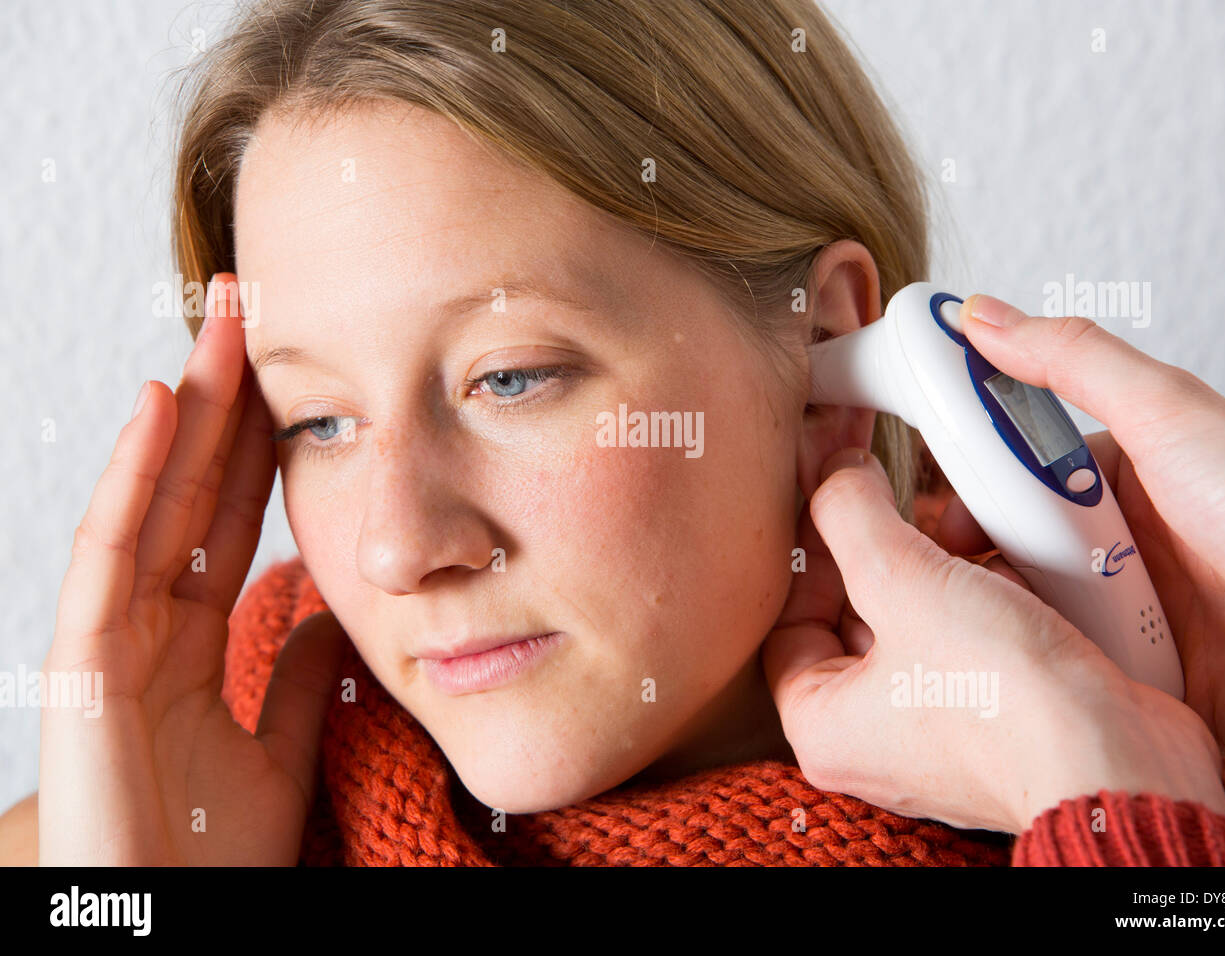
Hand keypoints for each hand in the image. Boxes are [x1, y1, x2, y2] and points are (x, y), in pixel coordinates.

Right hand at [40, 273, 346, 864]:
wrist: (169, 929)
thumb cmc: (209, 858)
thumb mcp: (277, 753)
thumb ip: (297, 684)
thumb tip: (333, 615)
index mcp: (192, 642)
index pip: (230, 516)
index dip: (260, 443)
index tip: (297, 370)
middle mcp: (147, 624)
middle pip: (191, 489)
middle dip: (223, 400)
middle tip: (253, 310)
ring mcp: (109, 637)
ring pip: (151, 499)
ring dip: (184, 409)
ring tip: (217, 325)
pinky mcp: (80, 664)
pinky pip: (107, 552)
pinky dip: (130, 477)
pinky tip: (158, 407)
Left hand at [763, 449, 1224, 833]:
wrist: (1123, 762)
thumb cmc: (1005, 702)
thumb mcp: (902, 581)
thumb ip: (851, 516)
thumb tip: (832, 475)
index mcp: (823, 726)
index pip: (788, 621)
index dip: (807, 550)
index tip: (831, 495)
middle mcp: (874, 739)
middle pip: (854, 617)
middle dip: (883, 552)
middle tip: (891, 491)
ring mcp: (939, 735)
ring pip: (921, 624)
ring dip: (943, 570)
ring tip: (961, 529)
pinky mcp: (1000, 720)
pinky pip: (975, 642)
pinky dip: (990, 599)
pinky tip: (1010, 567)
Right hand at [935, 296, 1224, 764]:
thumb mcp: (1168, 414)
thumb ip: (1072, 360)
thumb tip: (984, 314)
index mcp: (1128, 473)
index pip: (1019, 466)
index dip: (969, 479)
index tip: (927, 491)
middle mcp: (1124, 541)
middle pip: (1014, 540)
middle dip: (979, 553)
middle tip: (952, 562)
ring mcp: (1130, 612)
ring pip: (1030, 609)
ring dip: (1008, 612)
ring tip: (985, 618)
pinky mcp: (1138, 675)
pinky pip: (1065, 669)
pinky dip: (1045, 666)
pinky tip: (1026, 666)